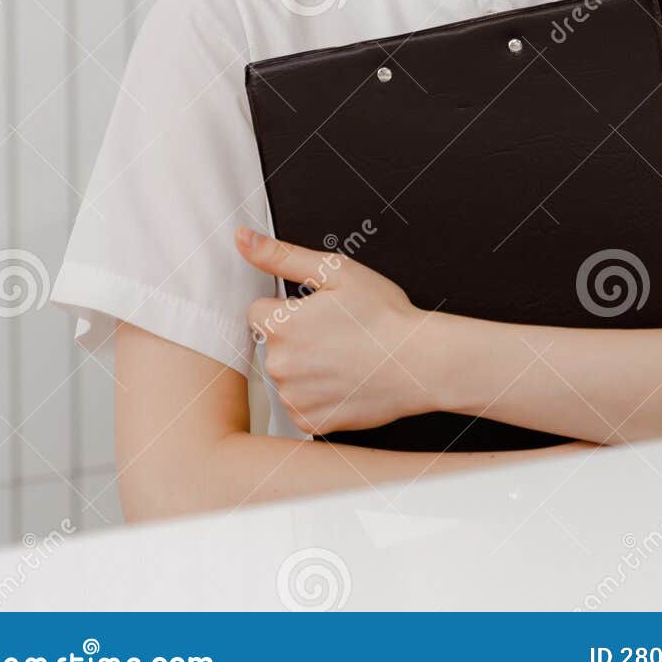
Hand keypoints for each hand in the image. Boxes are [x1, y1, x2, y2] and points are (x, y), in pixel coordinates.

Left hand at [236, 226, 432, 434]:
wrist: (419, 362)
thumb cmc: (383, 315)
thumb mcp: (335, 271)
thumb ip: (281, 255)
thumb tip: (242, 238)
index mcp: (279, 325)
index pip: (259, 311)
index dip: (288, 308)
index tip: (315, 311)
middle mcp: (279, 365)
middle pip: (272, 345)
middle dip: (296, 337)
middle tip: (336, 333)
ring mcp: (294, 397)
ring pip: (286, 376)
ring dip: (305, 368)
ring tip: (343, 357)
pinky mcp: (310, 422)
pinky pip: (300, 405)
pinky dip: (317, 396)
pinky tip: (343, 381)